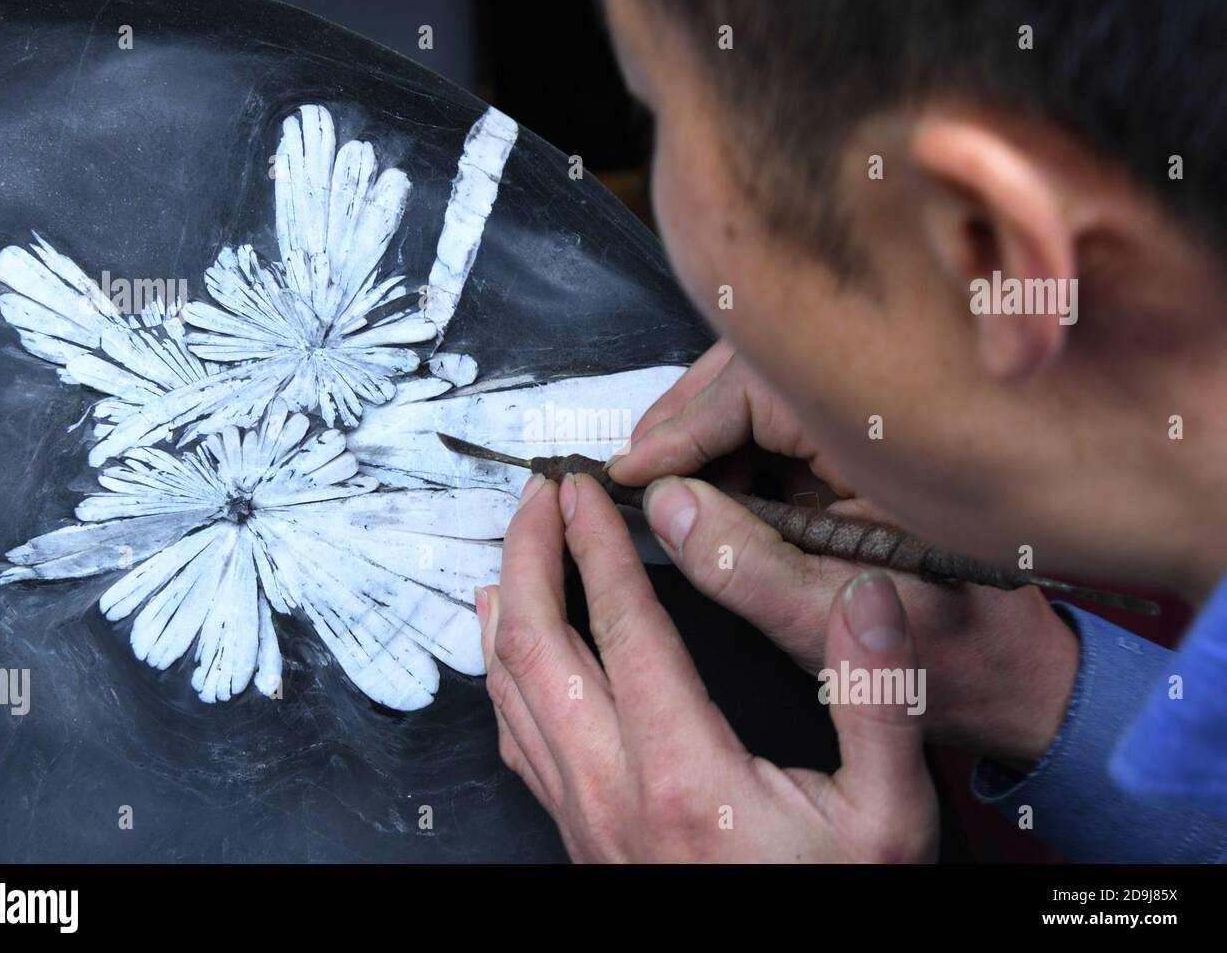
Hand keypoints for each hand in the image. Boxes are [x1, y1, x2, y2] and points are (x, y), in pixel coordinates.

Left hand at [478, 472, 937, 862]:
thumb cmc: (836, 902)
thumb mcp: (889, 816)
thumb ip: (878, 702)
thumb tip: (868, 598)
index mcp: (685, 774)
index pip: (622, 628)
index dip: (597, 546)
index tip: (584, 490)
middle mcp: (612, 792)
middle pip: (537, 649)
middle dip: (530, 557)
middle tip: (539, 494)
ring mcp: (583, 818)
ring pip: (510, 693)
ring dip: (509, 608)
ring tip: (516, 549)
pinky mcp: (579, 835)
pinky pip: (515, 740)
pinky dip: (501, 676)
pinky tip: (505, 649)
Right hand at [608, 343, 1077, 765]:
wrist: (1020, 677)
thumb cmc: (948, 654)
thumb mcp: (832, 620)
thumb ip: (746, 567)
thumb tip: (662, 507)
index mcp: (884, 429)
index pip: (752, 391)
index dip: (677, 432)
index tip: (622, 474)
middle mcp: (880, 408)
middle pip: (752, 378)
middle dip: (684, 425)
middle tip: (635, 478)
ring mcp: (869, 427)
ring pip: (762, 400)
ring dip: (705, 441)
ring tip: (665, 492)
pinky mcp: (860, 452)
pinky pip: (782, 430)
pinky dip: (735, 458)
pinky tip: (712, 500)